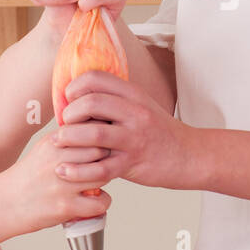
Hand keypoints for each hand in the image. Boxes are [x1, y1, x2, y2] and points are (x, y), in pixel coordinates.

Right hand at [0, 132, 110, 232]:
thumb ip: (68, 137)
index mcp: (55, 142)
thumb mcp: (44, 148)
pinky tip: (93, 201)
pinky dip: (102, 202)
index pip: (93, 129)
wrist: (5, 203)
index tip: (106, 143)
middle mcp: (58, 159)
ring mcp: (63, 184)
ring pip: (105, 175)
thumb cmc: (29, 176)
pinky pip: (101, 202)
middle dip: (108, 157)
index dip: (103, 137)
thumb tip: (97, 124)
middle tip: (104, 164)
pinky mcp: (66, 206)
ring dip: (106, 179)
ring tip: (97, 182)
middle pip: (102, 150)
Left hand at [51, 71, 193, 190]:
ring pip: (93, 134)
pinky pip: (100, 168)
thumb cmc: (159, 131)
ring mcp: (134, 139)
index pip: (96, 78)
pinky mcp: (133, 164)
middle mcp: (135, 113)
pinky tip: (65, 171)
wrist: (189, 156)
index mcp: (133, 94)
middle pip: (91, 103)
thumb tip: (78, 99)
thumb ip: (114, 100)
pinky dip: (77, 171)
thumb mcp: (140, 105)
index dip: (74, 87)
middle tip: (64, 124)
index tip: (69, 100)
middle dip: (69, 113)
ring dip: (68, 138)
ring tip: (59, 143)